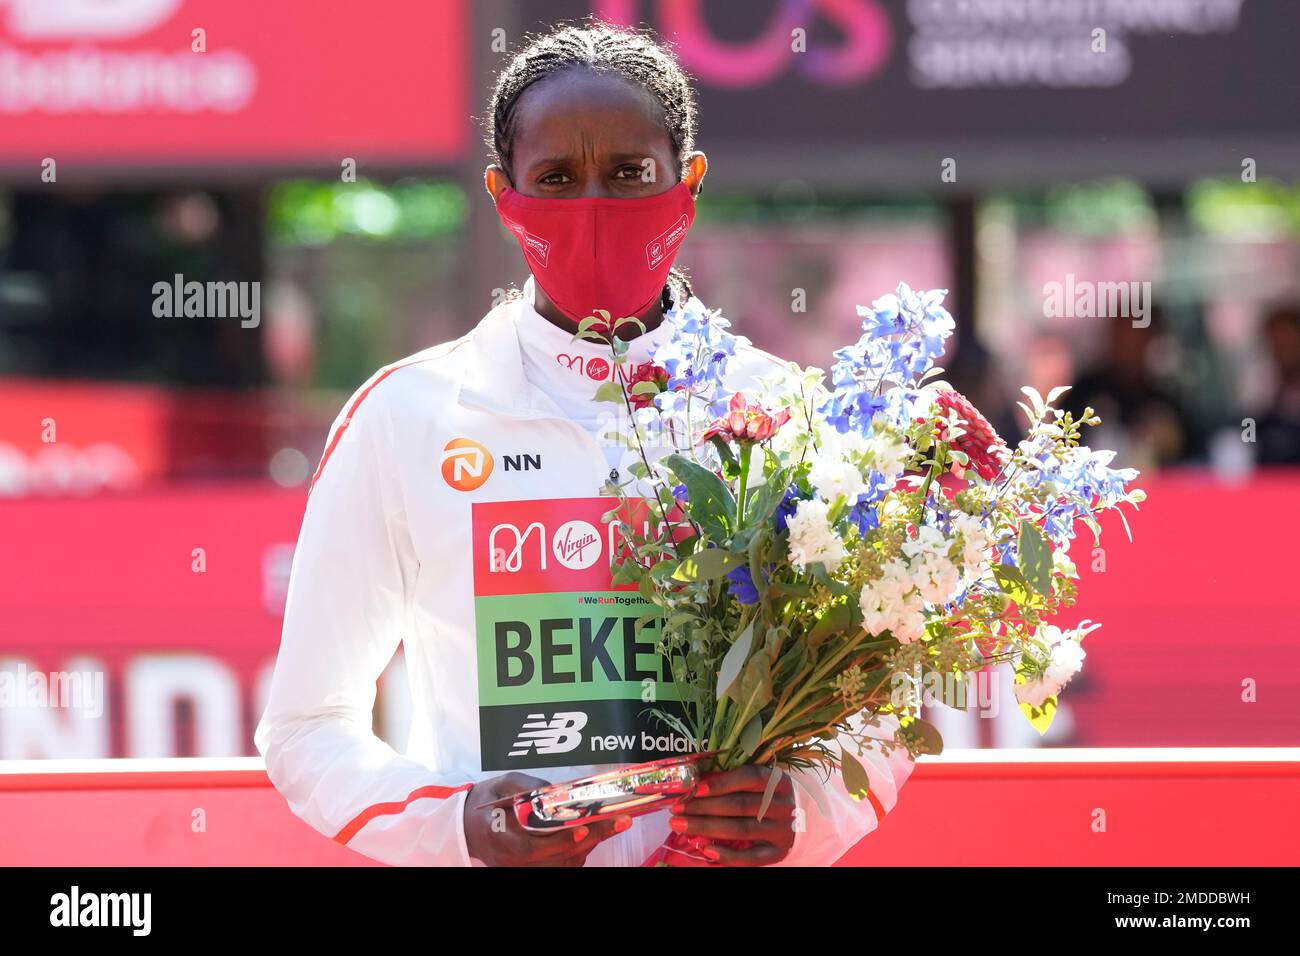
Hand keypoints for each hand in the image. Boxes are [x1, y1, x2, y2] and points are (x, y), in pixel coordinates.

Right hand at [463, 772, 630, 866]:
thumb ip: (530, 787)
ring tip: (612, 825)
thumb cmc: (486, 802)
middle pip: (555, 857)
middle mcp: (509, 858)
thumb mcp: (503, 784)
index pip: (530, 846)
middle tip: (618, 821)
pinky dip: (579, 851)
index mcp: (496, 834)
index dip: (558, 839)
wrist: (467, 827)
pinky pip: (560, 865)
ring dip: (589, 845)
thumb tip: (562, 792)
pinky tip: (593, 834)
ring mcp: (520, 868)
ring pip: (561, 864)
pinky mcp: (529, 870)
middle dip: (590, 838)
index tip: (582, 826)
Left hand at [669, 766, 797, 865]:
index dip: (721, 782)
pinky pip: (751, 858)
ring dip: (707, 827)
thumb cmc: (770, 796)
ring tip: (680, 825)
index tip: (695, 789)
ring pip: (741, 830)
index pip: (749, 778)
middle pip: (739, 805)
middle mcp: (783, 806)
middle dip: (704, 807)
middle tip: (677, 809)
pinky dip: (728, 856)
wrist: (801, 819)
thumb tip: (697, 782)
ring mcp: (782, 831)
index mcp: (778, 781)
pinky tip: (707, 851)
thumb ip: (735, 780)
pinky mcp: (779, 852)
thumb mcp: (761, 782)